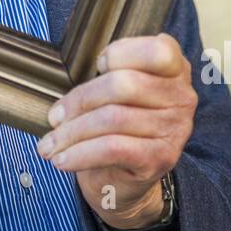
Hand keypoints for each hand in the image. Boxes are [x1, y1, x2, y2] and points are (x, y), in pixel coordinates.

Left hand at [36, 33, 196, 227]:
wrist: (125, 179)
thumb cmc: (116, 124)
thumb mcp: (116, 91)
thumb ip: (105, 74)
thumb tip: (63, 86)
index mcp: (174, 70)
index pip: (158, 51)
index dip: (122, 52)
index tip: (96, 63)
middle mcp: (181, 98)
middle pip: (125, 85)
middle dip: (80, 100)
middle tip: (55, 117)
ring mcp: (173, 130)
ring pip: (113, 119)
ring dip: (72, 133)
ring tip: (50, 144)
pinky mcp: (159, 159)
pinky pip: (112, 149)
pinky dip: (80, 154)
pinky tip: (62, 160)